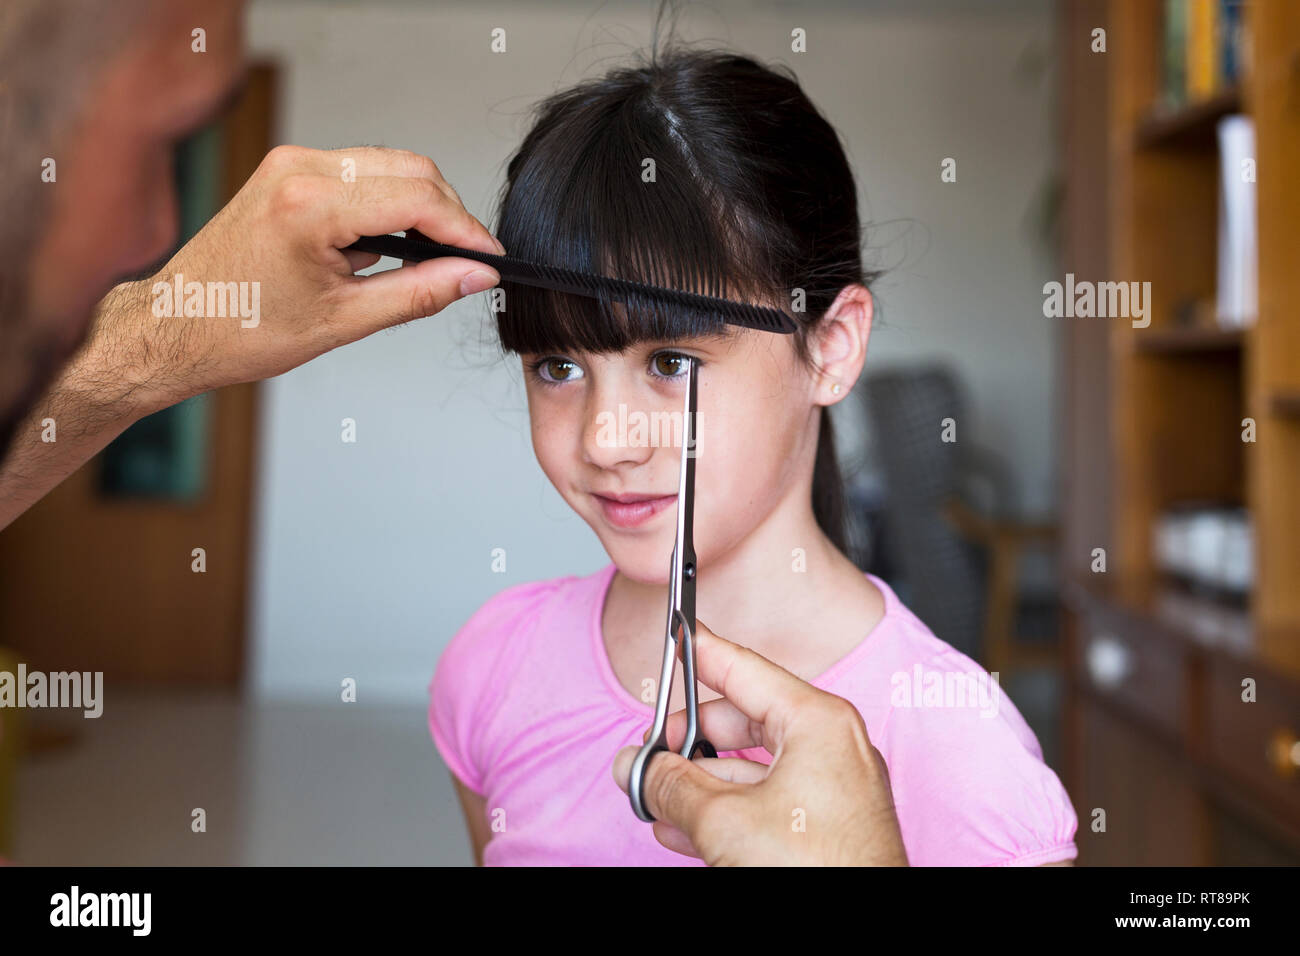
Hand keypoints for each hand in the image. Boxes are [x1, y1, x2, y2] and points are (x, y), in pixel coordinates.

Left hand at [132, 144, 503, 402]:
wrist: (178, 325)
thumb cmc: (241, 328)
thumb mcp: (345, 321)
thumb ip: (421, 292)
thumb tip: (475, 276)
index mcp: (310, 206)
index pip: (417, 199)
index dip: (465, 230)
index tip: (490, 258)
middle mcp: (299, 169)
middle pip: (410, 169)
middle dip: (448, 215)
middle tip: (467, 263)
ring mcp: (290, 164)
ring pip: (389, 165)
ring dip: (418, 207)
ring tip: (424, 260)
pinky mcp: (286, 170)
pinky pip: (360, 173)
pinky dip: (386, 203)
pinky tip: (384, 247)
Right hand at [612, 620, 908, 865]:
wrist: (859, 933)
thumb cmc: (817, 869)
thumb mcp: (723, 820)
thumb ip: (673, 784)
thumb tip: (637, 768)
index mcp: (817, 721)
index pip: (744, 669)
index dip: (701, 653)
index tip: (675, 634)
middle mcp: (831, 746)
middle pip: (743, 720)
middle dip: (688, 740)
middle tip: (647, 753)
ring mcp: (833, 789)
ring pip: (751, 769)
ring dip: (697, 783)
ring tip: (651, 797)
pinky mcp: (828, 828)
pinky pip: (766, 803)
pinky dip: (722, 810)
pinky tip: (680, 827)